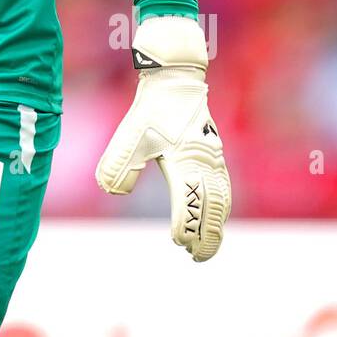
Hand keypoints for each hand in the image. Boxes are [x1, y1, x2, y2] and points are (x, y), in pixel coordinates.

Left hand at [95, 15, 231, 261]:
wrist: (175, 81)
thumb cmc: (152, 110)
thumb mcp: (131, 134)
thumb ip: (119, 162)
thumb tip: (112, 190)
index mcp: (186, 161)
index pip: (191, 202)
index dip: (185, 224)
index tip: (177, 241)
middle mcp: (205, 163)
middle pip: (213, 208)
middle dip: (206, 235)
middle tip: (195, 256)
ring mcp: (214, 159)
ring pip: (222, 200)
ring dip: (216, 226)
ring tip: (205, 247)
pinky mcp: (215, 155)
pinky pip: (225, 188)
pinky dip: (221, 209)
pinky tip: (216, 219)